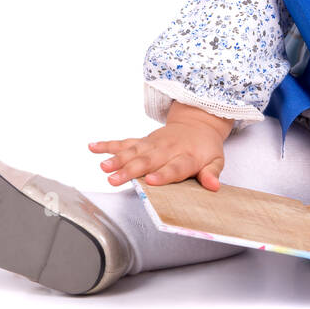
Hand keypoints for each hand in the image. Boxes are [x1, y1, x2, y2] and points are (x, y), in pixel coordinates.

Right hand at [89, 106, 228, 190]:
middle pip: (147, 161)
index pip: (174, 167)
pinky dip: (108, 145)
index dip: (163, 175)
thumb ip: (212, 173)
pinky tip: (93, 147)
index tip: (150, 180)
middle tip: (115, 180)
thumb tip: (213, 186)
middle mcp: (166, 149)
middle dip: (130, 171)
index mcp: (186, 157)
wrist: (198, 122)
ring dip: (116, 160)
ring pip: (132, 152)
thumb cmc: (206, 148)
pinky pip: (124, 143)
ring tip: (103, 168)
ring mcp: (152, 144)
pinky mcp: (143, 141)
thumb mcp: (216, 160)